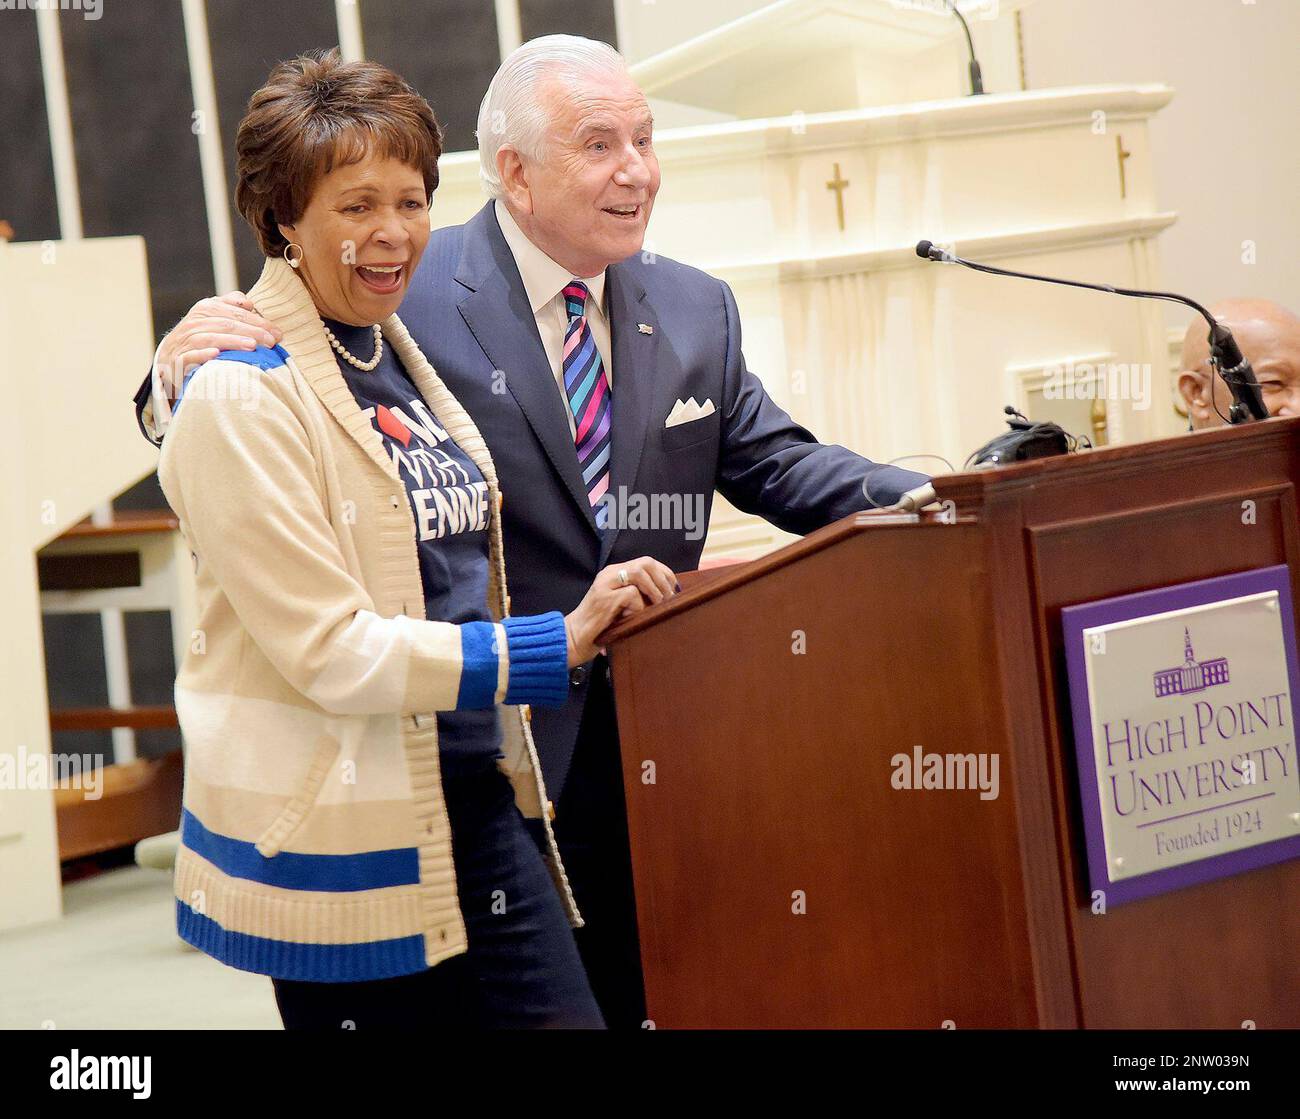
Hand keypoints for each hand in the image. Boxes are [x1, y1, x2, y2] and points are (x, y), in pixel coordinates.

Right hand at [155, 292, 281, 396]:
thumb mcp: (212, 320)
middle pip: (224, 324)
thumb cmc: (199, 341)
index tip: (277, 333)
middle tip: (272, 341)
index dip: (256, 321)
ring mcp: (182, 343)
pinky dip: (201, 355)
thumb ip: (229, 307)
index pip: (233, 312)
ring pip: (208, 338)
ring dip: (230, 342)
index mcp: (203, 310)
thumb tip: (249, 303)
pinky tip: (216, 355)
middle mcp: (192, 324)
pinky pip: (187, 357)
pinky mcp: (175, 362)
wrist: (168, 364)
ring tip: (252, 346)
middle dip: (251, 331)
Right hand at [564, 557, 678, 666]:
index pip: (646, 562)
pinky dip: (639, 607)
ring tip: (656, 606)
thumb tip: (667, 594)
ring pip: (639, 572)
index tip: (674, 589)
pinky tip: (633, 618)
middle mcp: (609, 574)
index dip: (665, 573)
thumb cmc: (600, 626)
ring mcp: (606, 585)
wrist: (574, 637)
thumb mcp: (620, 605)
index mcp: (614, 573)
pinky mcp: (605, 599)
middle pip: (645, 562)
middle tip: (669, 598)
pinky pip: (632, 595)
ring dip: (654, 590)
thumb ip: (636, 594)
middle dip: (663, 579)